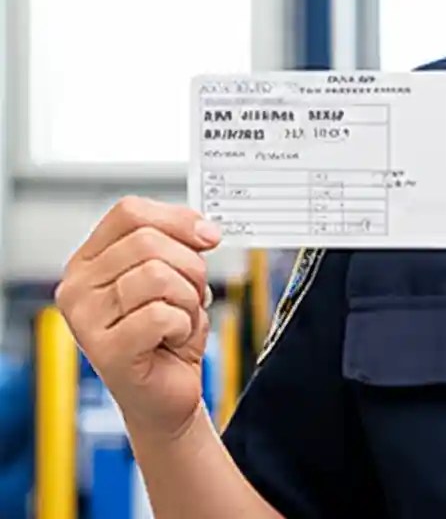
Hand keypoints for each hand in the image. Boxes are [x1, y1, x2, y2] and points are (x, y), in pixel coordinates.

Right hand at [55, 196, 221, 438]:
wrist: (169, 391)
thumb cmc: (168, 333)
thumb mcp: (176, 276)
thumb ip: (179, 243)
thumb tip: (204, 230)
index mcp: (89, 260)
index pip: (130, 212)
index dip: (177, 220)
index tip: (208, 239)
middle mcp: (78, 287)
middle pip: (148, 242)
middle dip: (189, 268)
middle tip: (190, 297)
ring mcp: (85, 320)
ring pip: (157, 276)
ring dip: (187, 300)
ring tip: (178, 320)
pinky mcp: (106, 352)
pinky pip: (160, 316)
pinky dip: (182, 326)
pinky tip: (172, 340)